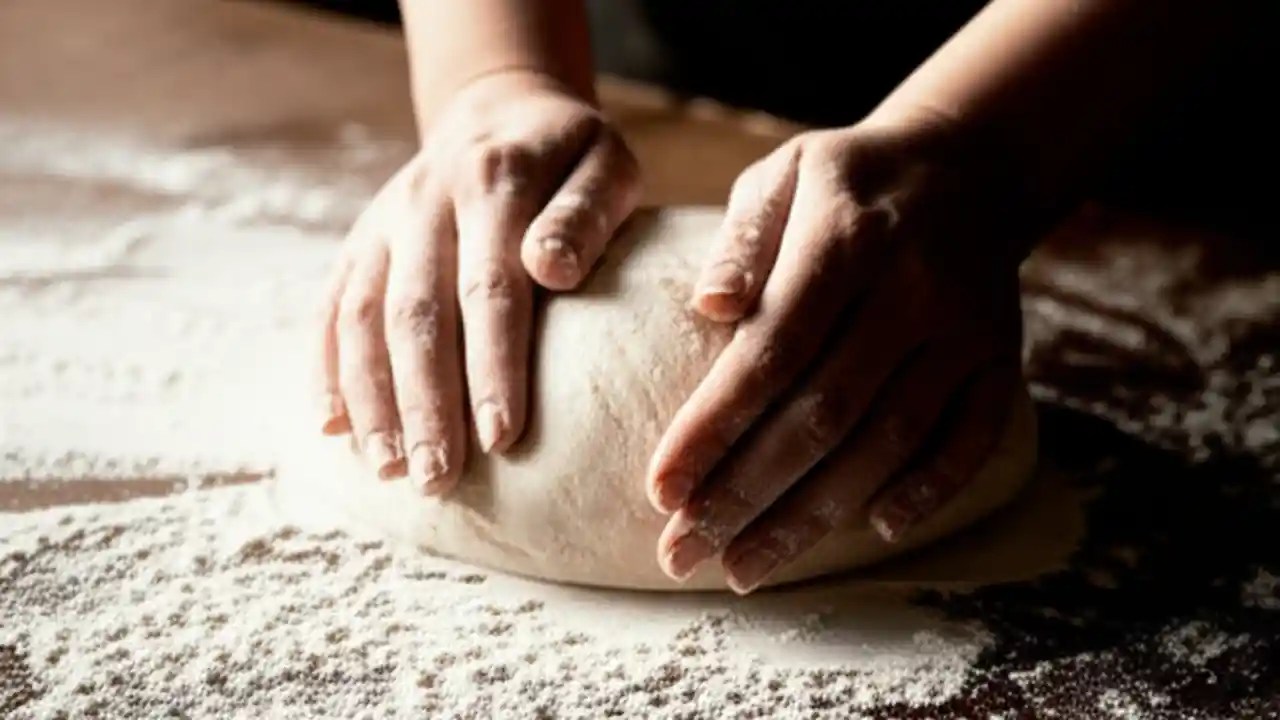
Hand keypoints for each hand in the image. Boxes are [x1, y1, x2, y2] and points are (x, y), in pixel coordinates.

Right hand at [318, 70, 640, 493]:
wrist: (496, 110)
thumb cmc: (570, 157)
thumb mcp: (606, 162)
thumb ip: (587, 213)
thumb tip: (553, 270)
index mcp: (495, 183)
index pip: (490, 287)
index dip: (493, 365)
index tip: (501, 437)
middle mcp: (426, 202)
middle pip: (417, 314)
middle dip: (424, 403)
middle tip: (437, 479)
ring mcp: (383, 223)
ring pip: (363, 317)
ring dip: (371, 398)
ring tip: (388, 470)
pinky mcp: (359, 243)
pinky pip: (329, 308)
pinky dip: (326, 369)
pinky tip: (333, 429)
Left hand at [647, 115, 1031, 592]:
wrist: (970, 164)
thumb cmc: (846, 180)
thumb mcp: (782, 175)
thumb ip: (741, 240)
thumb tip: (708, 307)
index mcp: (845, 238)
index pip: (772, 351)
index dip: (714, 426)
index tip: (659, 490)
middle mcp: (912, 291)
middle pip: (824, 414)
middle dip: (746, 494)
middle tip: (682, 551)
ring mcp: (964, 331)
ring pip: (887, 443)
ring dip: (813, 516)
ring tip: (744, 567)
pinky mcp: (1000, 360)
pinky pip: (972, 439)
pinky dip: (926, 490)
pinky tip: (868, 531)